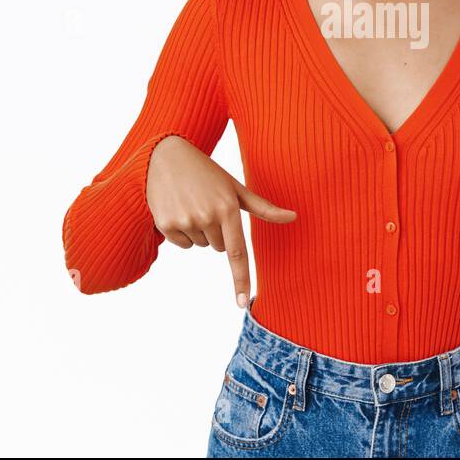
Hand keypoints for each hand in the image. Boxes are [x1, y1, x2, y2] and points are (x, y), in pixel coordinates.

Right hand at [146, 135, 296, 307]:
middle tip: (207, 204)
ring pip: (201, 245)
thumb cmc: (208, 173)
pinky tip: (177, 208)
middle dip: (217, 230)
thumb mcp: (235, 187)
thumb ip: (263, 208)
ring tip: (192, 203)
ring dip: (199, 230)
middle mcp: (206, 217)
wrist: (165, 157)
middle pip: (219, 247)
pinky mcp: (165, 224)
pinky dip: (181, 231)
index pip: (237, 252)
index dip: (240, 278)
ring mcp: (185, 221)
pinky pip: (182, 243)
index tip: (241, 303)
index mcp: (227, 208)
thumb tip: (294, 217)